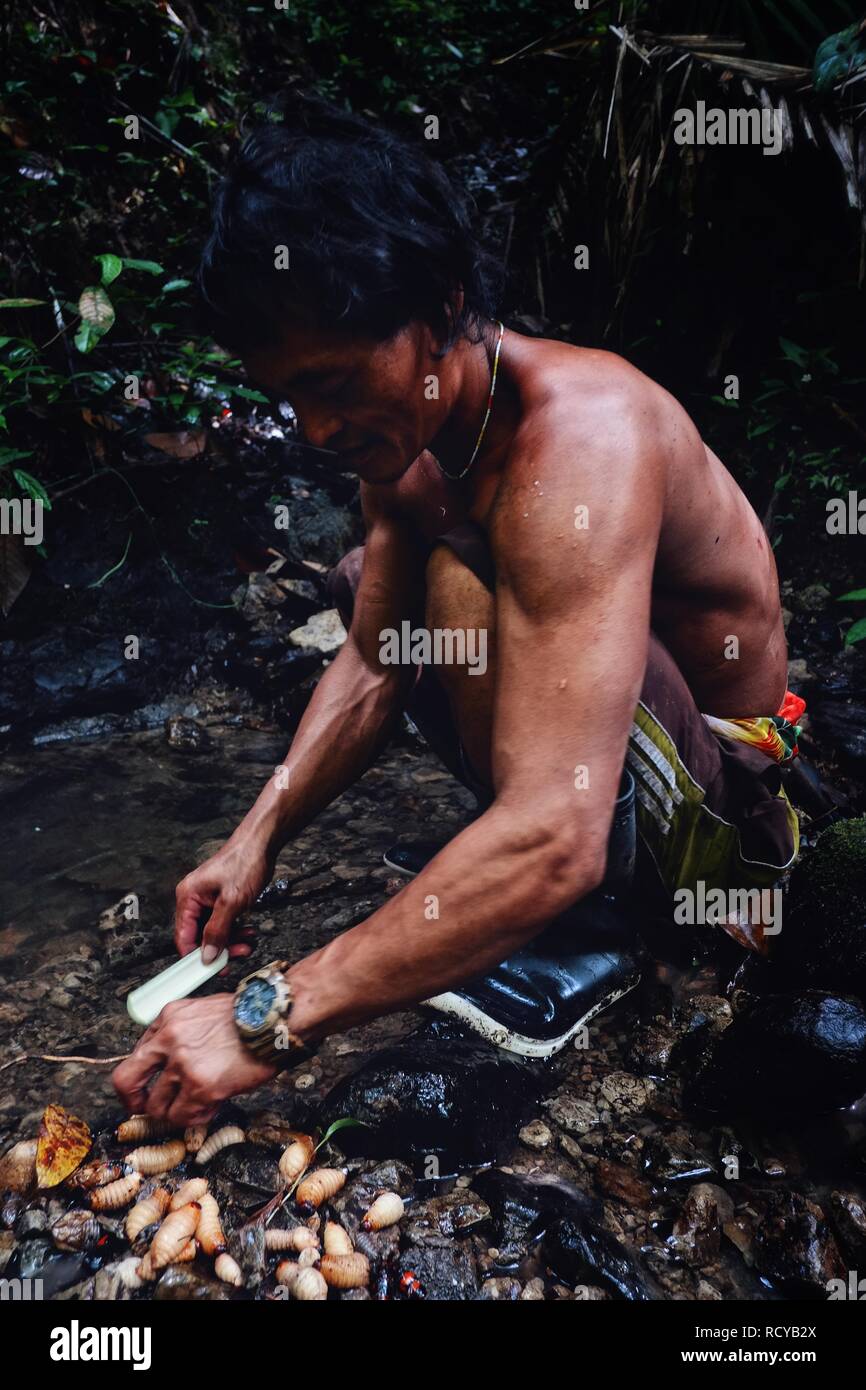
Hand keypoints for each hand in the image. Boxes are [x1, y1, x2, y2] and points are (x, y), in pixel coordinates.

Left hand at [113, 995, 277, 1125]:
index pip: (137, 1053)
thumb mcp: (203, 1010)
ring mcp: (183, 1065)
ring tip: (192, 1107)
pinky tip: (209, 1108)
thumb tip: (167, 1060)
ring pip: (156, 1106)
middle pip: (126, 1080)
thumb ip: (180, 1031)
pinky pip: (182, 1116)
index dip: (144, 1075)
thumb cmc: (247, 1016)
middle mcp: (169, 1040)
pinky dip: (193, 1118)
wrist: (273, 1020)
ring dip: (172, 1112)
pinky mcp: (201, 1087)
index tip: (149, 1085)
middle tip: (142, 1109)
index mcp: (168, 1017)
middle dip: (132, 1100)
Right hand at [174, 838, 273, 962]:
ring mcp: (207, 899)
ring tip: (246, 944)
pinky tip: (247, 933)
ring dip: (230, 940)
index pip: (183, 936)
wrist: (262, 843)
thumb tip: (207, 955)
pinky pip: (223, 922)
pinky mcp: (221, 899)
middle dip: (219, 948)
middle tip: (237, 956)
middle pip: (199, 936)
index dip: (195, 956)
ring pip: (213, 931)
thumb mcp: (232, 901)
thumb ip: (218, 930)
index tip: (208, 971)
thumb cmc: (245, 862)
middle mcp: (194, 898)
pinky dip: (235, 930)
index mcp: (188, 897)